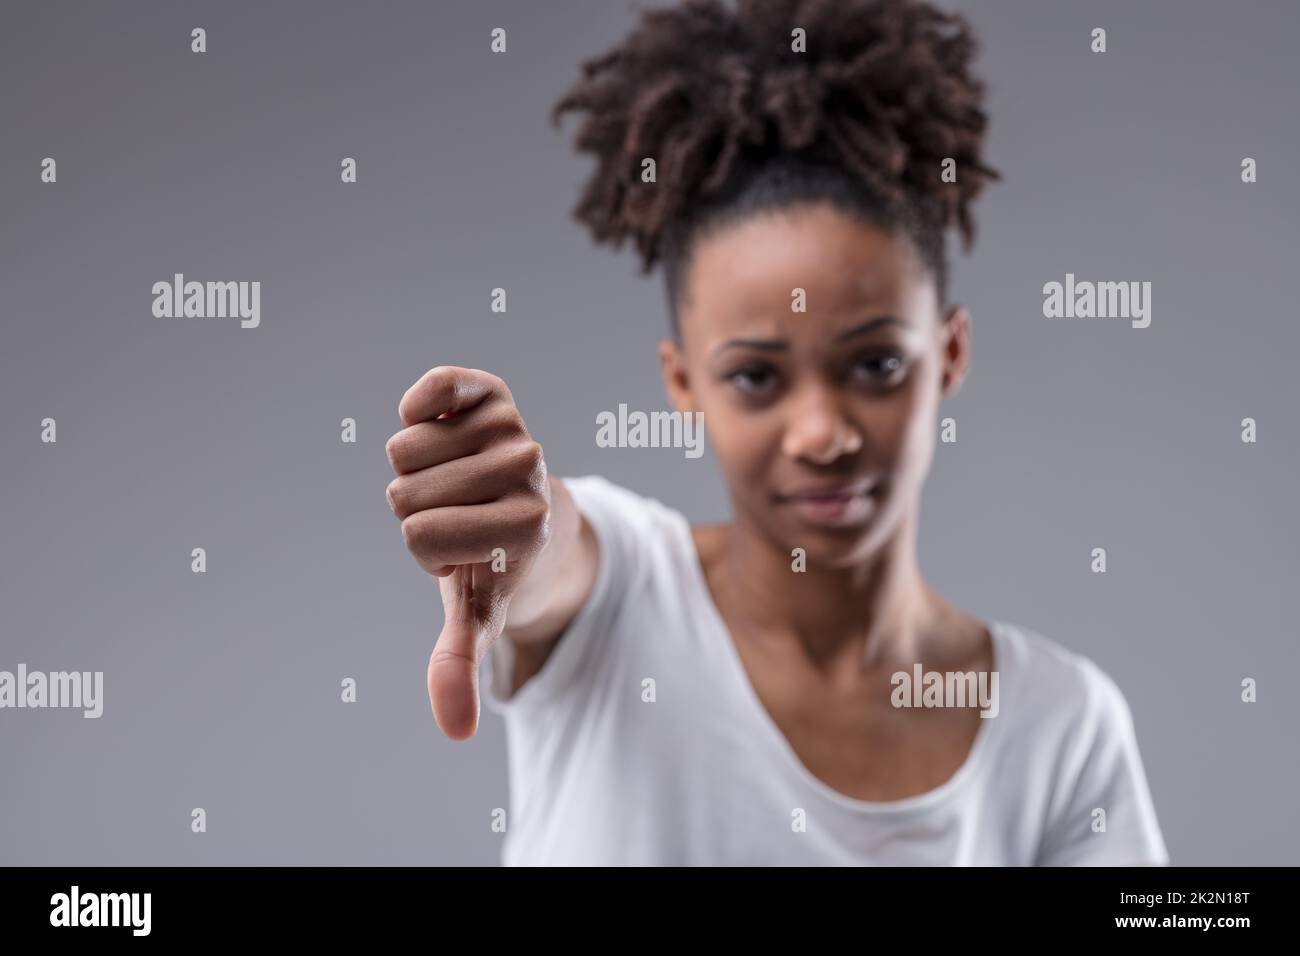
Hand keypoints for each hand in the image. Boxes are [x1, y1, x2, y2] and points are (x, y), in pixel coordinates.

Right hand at [386, 366, 550, 739]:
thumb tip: (456, 732)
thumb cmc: (496, 564)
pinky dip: (422, 402)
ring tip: (460, 482)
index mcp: (523, 532)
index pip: (419, 538)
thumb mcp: (478, 614)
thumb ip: (460, 664)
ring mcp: (514, 431)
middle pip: (406, 492)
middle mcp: (528, 476)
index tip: (464, 552)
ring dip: (416, 469)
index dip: (426, 550)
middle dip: (417, 509)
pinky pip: (436, 387)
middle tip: (462, 514)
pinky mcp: (496, 394)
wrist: (536, 511)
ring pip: (405, 446)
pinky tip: (437, 421)